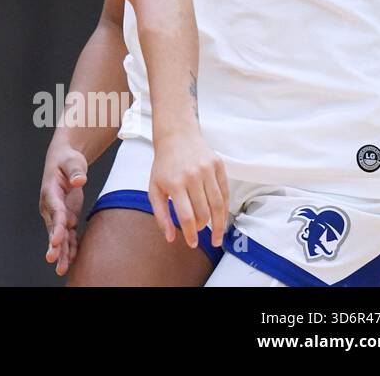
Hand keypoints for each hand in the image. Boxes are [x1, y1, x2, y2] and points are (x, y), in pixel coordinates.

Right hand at [39, 138, 88, 275]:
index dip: (56, 226)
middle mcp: (51, 206)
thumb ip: (75, 170)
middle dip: (53, 245)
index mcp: (50, 192)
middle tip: (52, 259)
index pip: (54, 211)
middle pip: (53, 228)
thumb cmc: (67, 159)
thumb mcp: (72, 161)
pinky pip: (68, 235)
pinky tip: (71, 261)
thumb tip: (79, 180)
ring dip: (61, 252)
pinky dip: (69, 248)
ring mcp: (58, 213)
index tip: (57, 240)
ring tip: (61, 269)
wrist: (63, 161)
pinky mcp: (66, 217)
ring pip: (59, 236)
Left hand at [148, 130, 228, 248]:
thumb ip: (160, 214)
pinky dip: (225, 208)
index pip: (186, 215)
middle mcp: (192, 176)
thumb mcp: (154, 188)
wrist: (176, 136)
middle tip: (200, 234)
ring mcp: (207, 170)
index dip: (191, 233)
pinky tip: (221, 218)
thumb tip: (170, 238)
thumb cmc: (164, 166)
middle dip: (203, 228)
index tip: (193, 244)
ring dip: (219, 224)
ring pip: (218, 205)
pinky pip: (226, 193)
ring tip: (218, 236)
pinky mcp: (219, 166)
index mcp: (174, 182)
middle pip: (204, 212)